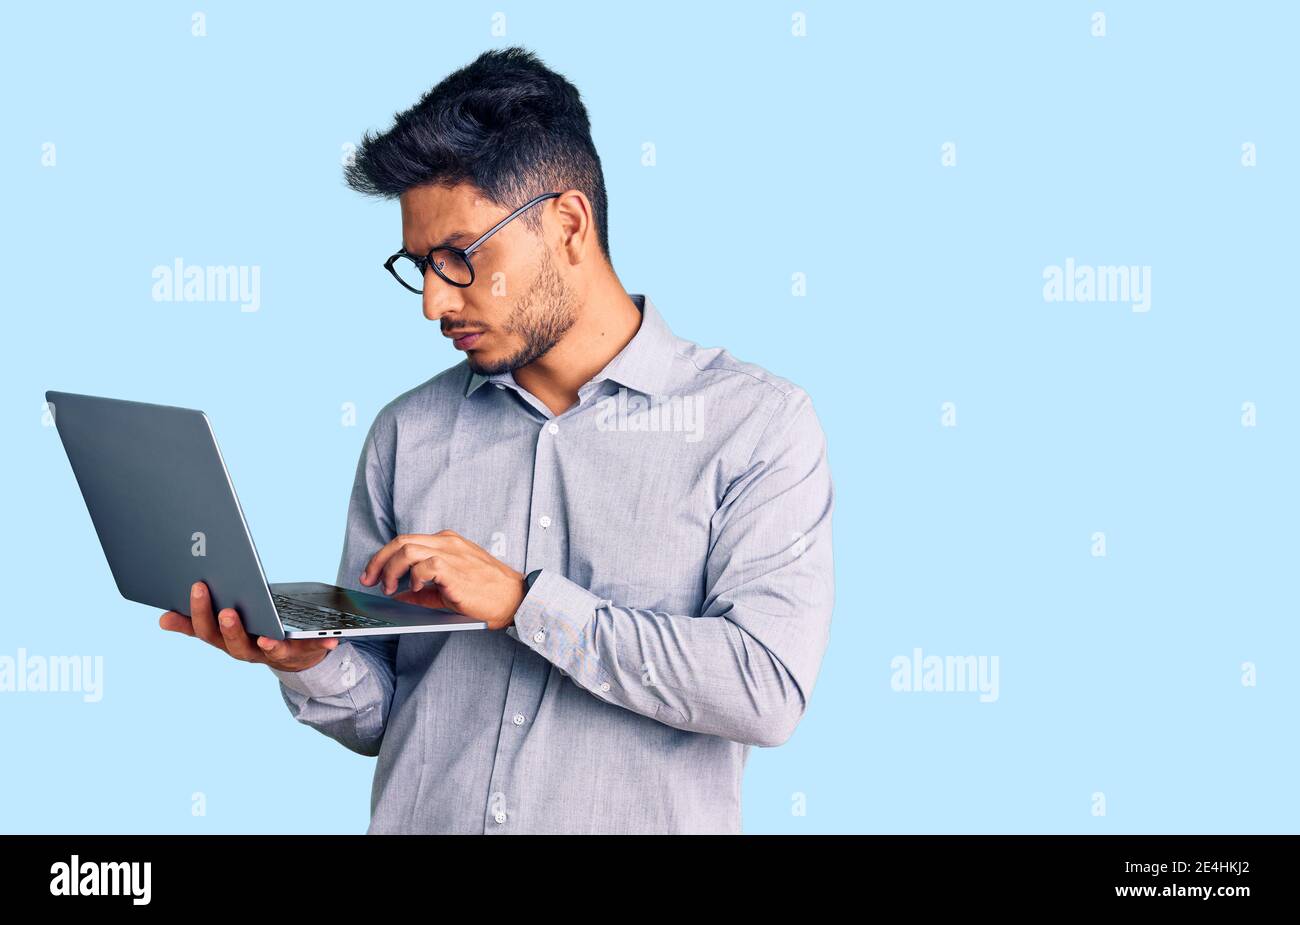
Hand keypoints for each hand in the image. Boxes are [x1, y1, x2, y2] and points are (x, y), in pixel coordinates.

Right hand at [160, 581, 338, 671]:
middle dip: (229, 628)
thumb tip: (162, 619)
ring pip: (269, 652)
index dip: (198, 612)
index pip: (205, 629)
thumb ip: (193, 623)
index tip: (197, 586)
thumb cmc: (250, 631)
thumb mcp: (220, 626)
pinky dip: (319, 646)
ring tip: (269, 637)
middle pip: (234, 644)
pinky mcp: (300, 654)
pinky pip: (310, 651)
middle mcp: (246, 650)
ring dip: (268, 645)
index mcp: (225, 640)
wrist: (288, 655)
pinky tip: (330, 639)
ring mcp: (273, 655)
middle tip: (227, 611)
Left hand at [360, 530, 525, 630]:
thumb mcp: (449, 588)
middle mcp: (447, 543)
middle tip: (370, 581)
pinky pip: (424, 566)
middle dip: (379, 561)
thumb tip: (399, 596)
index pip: (406, 541)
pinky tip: (415, 589)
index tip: (372, 574)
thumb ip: (424, 590)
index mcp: (447, 543)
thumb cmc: (487, 593)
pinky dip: (413, 578)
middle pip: (401, 541)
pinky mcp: (455, 570)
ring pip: (407, 550)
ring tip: (391, 588)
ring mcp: (451, 554)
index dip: (384, 557)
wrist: (514, 599)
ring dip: (392, 570)